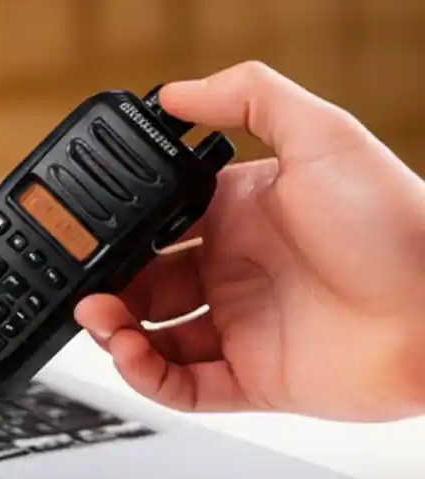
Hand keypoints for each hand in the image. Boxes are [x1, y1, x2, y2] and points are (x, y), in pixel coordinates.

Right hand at [76, 61, 424, 420]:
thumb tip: (173, 91)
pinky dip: (145, 377)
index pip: (160, 225)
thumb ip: (248, 97)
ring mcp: (244, 328)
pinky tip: (131, 354)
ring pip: (152, 338)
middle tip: (84, 287)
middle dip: (106, 287)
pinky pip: (181, 386)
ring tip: (99, 321)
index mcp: (242, 216)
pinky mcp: (254, 379)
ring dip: (114, 332)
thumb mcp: (323, 134)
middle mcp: (237, 272)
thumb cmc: (398, 224)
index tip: (90, 233)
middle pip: (145, 284)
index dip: (120, 232)